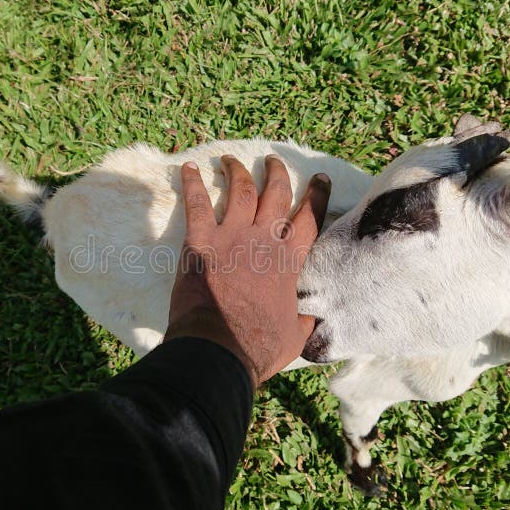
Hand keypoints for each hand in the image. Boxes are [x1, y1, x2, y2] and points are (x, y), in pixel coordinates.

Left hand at [164, 154, 330, 385]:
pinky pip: (196, 204)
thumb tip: (310, 318)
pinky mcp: (200, 241)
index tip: (319, 179)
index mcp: (289, 262)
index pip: (309, 219)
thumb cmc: (258, 347)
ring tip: (233, 160)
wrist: (218, 349)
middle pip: (276, 195)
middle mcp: (264, 240)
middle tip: (273, 161)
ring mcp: (232, 237)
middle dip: (277, 174)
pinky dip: (192, 183)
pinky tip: (190, 168)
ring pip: (241, 191)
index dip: (316, 196)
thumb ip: (303, 320)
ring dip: (239, 171)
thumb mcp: (294, 337)